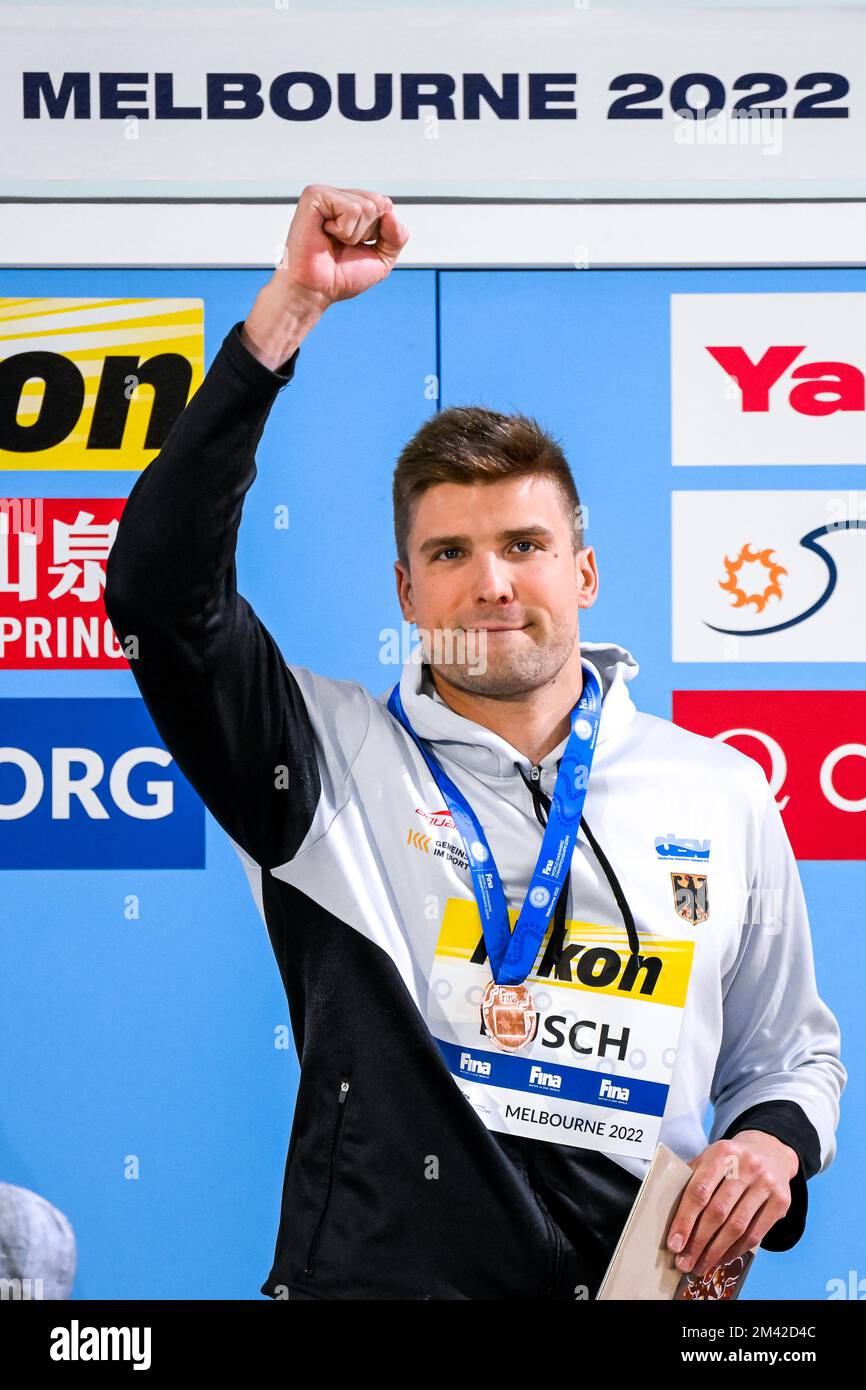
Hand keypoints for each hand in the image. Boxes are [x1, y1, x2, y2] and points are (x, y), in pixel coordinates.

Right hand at [274, 183, 410, 310]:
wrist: (315, 291)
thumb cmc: (340, 277)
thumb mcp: (382, 260)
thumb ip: (397, 237)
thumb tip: (391, 215)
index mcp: (353, 206)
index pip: (386, 205)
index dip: (379, 232)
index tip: (356, 246)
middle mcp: (340, 197)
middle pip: (379, 203)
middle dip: (368, 232)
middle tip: (343, 244)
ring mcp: (327, 194)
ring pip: (366, 207)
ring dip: (353, 234)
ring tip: (333, 240)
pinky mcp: (314, 196)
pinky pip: (351, 209)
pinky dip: (343, 230)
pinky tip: (325, 234)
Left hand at [666, 1132, 799, 1276]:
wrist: (770, 1150)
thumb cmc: (731, 1160)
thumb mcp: (710, 1157)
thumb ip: (691, 1178)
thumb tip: (668, 1213)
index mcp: (722, 1153)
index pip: (699, 1191)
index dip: (685, 1220)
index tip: (674, 1244)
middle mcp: (746, 1166)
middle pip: (718, 1212)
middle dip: (698, 1242)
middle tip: (685, 1263)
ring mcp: (765, 1184)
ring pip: (737, 1227)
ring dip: (716, 1252)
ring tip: (701, 1266)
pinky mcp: (781, 1202)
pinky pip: (756, 1234)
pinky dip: (736, 1250)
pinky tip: (723, 1258)